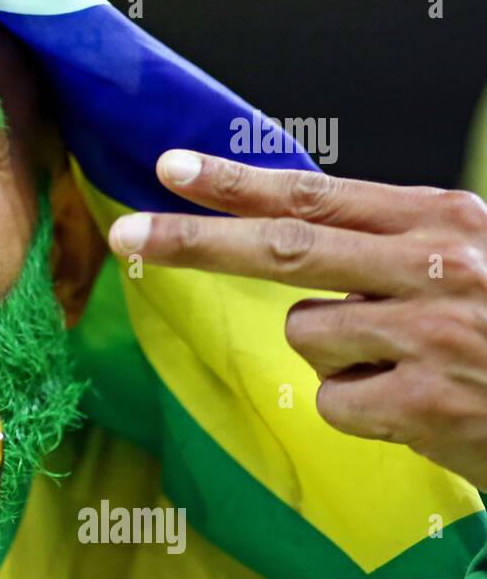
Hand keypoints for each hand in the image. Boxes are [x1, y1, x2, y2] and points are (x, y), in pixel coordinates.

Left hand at [107, 149, 486, 488]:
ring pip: (306, 335)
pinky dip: (361, 410)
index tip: (172, 168)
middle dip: (193, 241)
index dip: (237, 183)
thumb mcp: (471, 255)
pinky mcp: (424, 405)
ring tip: (407, 362)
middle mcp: (432, 266)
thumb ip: (388, 240)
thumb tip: (286, 226)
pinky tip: (419, 407)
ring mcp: (428, 336)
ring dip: (336, 353)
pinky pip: (333, 402)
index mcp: (440, 220)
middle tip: (125, 233)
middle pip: (282, 248)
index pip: (316, 193)